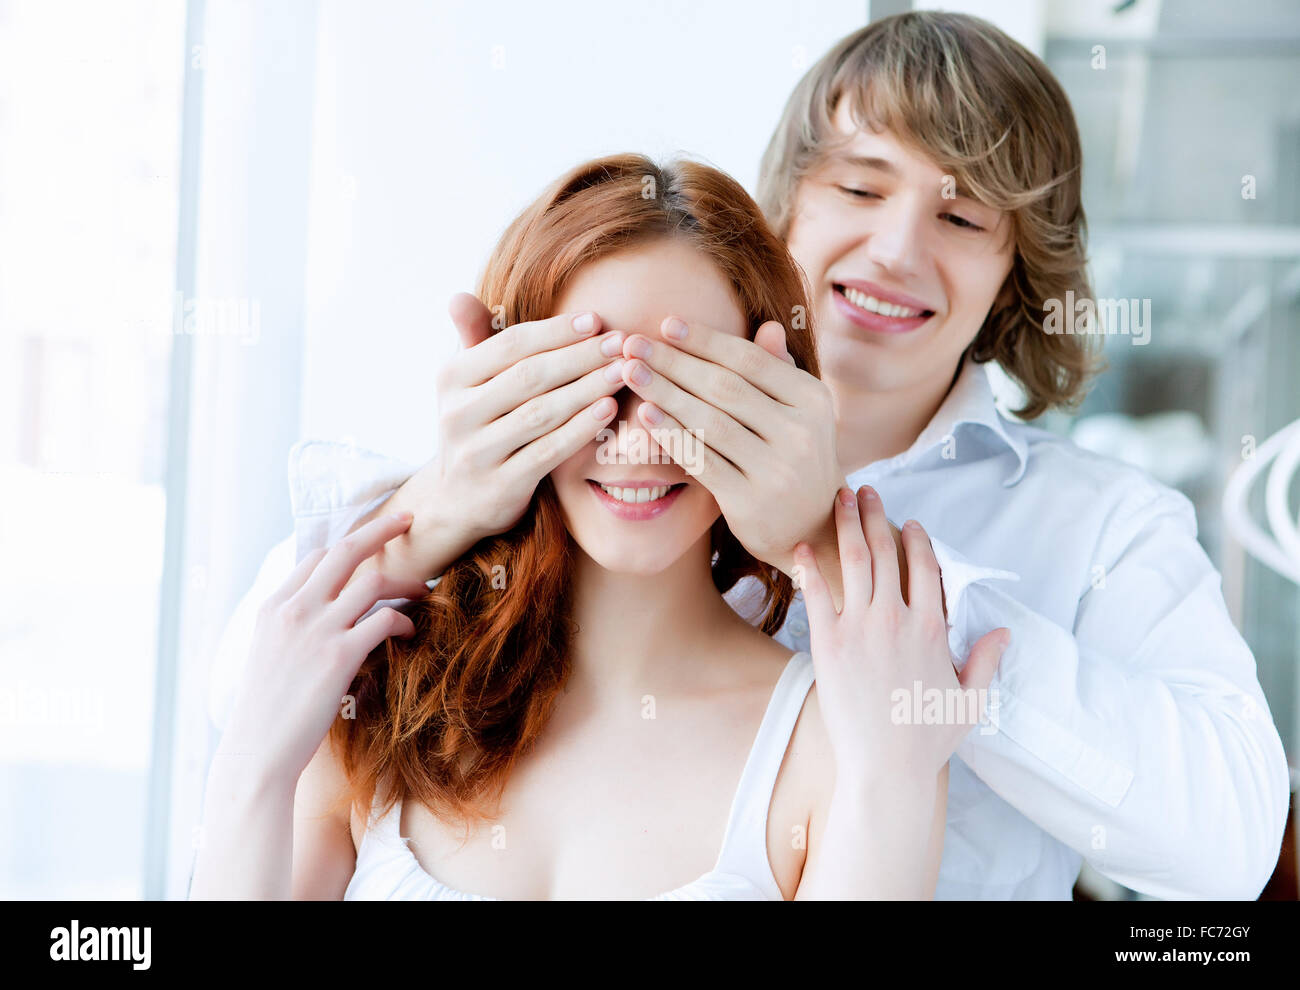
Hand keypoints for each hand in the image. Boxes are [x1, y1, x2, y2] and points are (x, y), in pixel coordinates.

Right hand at [218, 513, 431, 790]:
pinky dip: (403, 619)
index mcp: (272, 607)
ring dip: (405, 580)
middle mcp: (293, 610)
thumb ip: (293, 628)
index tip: (373, 545)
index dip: (348, 547)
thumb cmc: (265, 713)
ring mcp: (317, 630)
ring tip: (424, 588)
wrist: (256, 753)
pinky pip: (384, 620)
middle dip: (380, 530)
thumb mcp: (268, 656)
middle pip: (345, 551)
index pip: (315, 558)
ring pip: (372, 581)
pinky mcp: (339, 657)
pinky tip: (410, 628)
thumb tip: (322, 618)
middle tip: (408, 520)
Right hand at [349, 294, 627, 585]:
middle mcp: (457, 414)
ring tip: (622, 372)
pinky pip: (548, 451)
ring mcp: (477, 452)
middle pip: (530, 376)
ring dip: (588, 388)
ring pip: (542, 413)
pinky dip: (581, 428)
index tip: (597, 320)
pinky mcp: (500, 484)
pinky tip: (608, 410)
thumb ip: (474, 339)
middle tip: (620, 343)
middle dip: (580, 356)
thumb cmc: (478, 425)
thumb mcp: (468, 384)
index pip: (510, 345)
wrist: (458, 499)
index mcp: (451, 378)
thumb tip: (459, 296)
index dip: (556, 331)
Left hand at [619, 315, 840, 572]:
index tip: (665, 324)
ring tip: (630, 373)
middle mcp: (800, 432)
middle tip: (632, 344)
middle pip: (724, 387)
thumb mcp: (800, 413)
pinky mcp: (751, 501)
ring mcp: (777, 469)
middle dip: (674, 362)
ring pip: (710, 422)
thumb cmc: (796, 457)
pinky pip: (702, 461)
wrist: (814, 527)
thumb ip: (779, 371)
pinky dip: (672, 436)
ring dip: (664, 393)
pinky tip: (646, 415)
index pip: (750, 360)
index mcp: (812, 399)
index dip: (705, 340)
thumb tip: (767, 325)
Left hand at [793, 486, 1008, 785]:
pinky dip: (809, 566)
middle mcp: (898, 619)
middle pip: (887, 552)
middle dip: (875, 515)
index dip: (916, 539)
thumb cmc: (927, 740)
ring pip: (855, 561)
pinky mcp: (828, 644)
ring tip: (838, 498)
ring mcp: (861, 628)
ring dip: (846, 524)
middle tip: (864, 490)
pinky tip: (801, 546)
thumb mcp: (970, 701)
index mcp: (932, 628)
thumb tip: (1002, 632)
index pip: (926, 567)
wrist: (886, 767)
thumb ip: (986, 662)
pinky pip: (817, 594)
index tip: (908, 522)